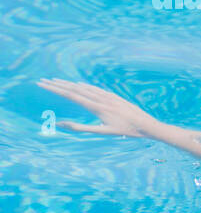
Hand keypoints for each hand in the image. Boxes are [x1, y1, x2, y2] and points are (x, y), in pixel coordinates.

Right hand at [37, 78, 163, 138]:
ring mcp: (108, 96)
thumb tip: (61, 124)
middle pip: (75, 89)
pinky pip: (96, 89)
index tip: (42, 84)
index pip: (71, 95)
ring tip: (57, 80)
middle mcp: (101, 98)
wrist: (147, 124)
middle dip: (58, 84)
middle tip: (43, 80)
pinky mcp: (114, 97)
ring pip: (85, 87)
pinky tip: (80, 85)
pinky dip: (85, 86)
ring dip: (69, 83)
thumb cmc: (125, 131)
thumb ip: (81, 128)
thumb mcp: (102, 132)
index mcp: (96, 107)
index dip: (55, 89)